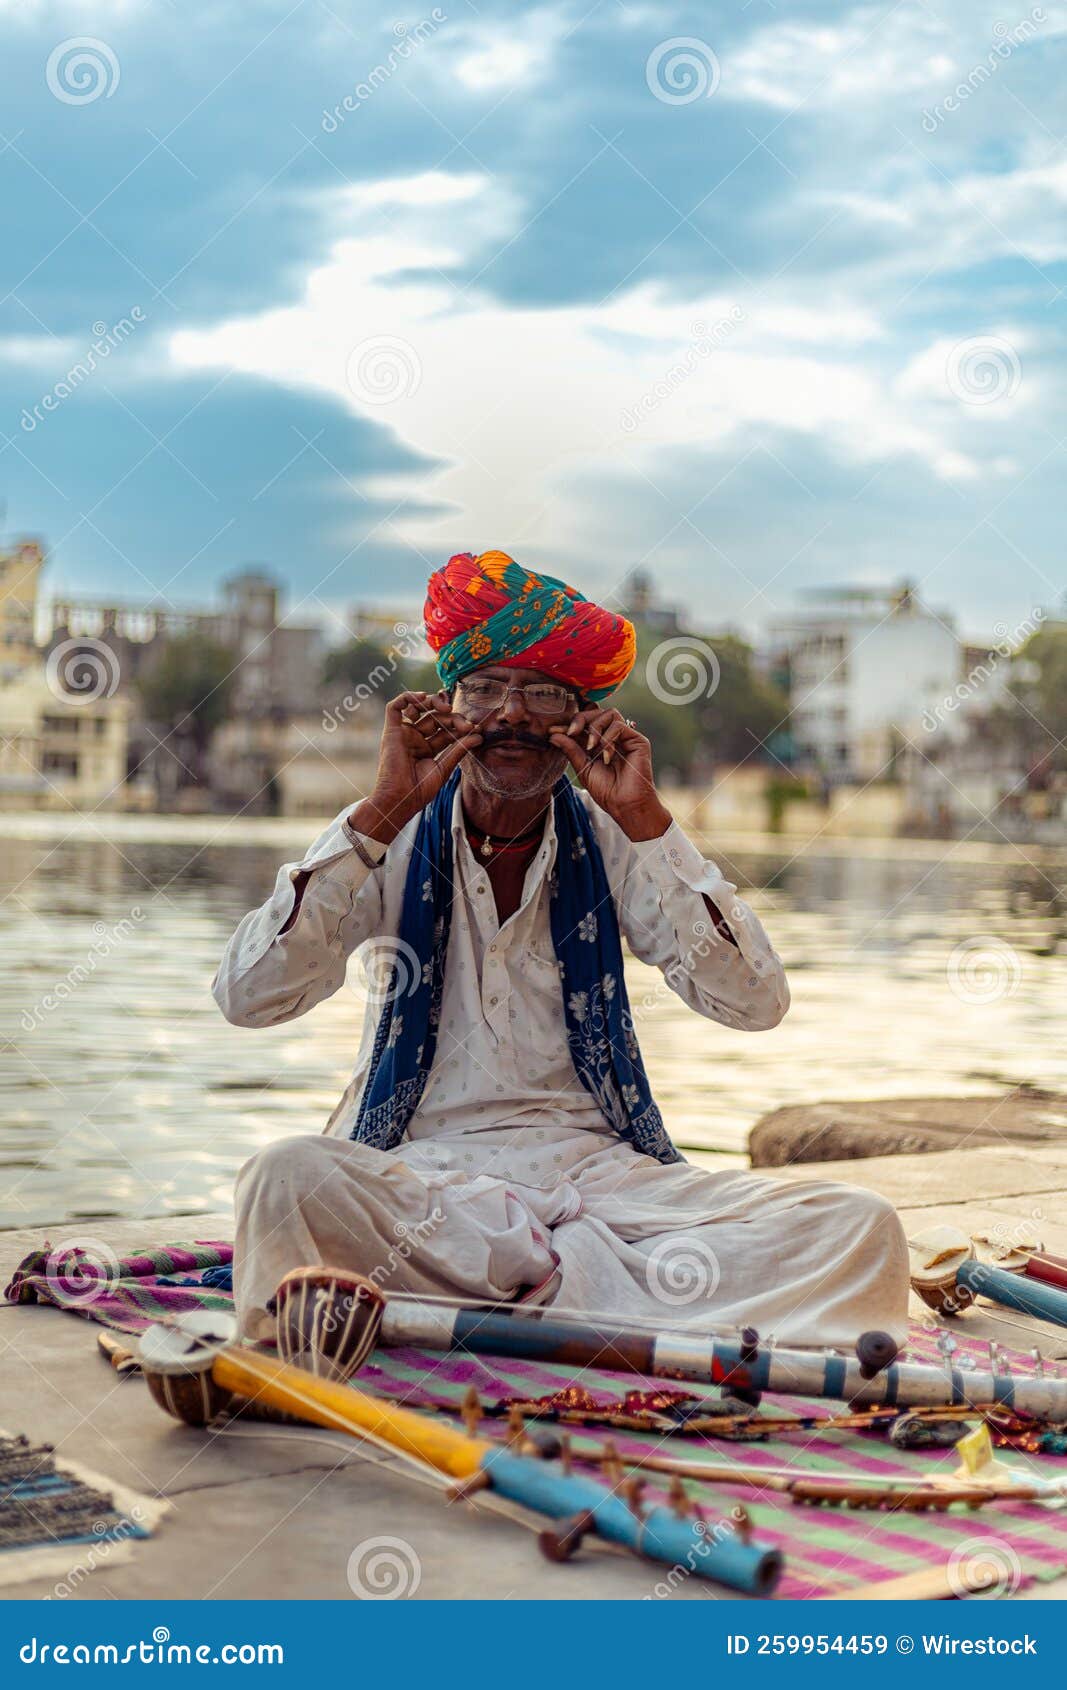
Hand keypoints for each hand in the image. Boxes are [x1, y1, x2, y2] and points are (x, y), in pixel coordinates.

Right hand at [349, 691, 481, 843]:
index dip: (460, 726)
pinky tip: (422, 697)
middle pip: (435, 718)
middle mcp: (415, 739)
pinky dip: (407, 698)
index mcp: (427, 749)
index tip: (475, 729)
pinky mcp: (391, 731)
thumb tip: (478, 736)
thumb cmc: (420, 790)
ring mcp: (403, 734)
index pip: (446, 730)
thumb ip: (459, 749)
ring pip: (419, 709)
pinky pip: (395, 707)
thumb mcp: (444, 767)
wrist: (401, 799)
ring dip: (433, 703)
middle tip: (467, 724)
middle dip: (452, 717)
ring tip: (447, 708)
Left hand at [548, 707, 671, 839]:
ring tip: (591, 748)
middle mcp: (613, 737)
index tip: (553, 731)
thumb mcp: (583, 768)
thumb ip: (571, 750)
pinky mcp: (637, 740)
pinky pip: (619, 725)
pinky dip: (608, 738)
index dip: (569, 724)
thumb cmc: (607, 791)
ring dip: (595, 728)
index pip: (584, 724)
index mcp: (599, 743)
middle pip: (596, 712)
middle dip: (580, 719)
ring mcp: (625, 737)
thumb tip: (553, 735)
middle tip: (571, 732)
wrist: (625, 805)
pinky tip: (606, 756)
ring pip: (609, 714)